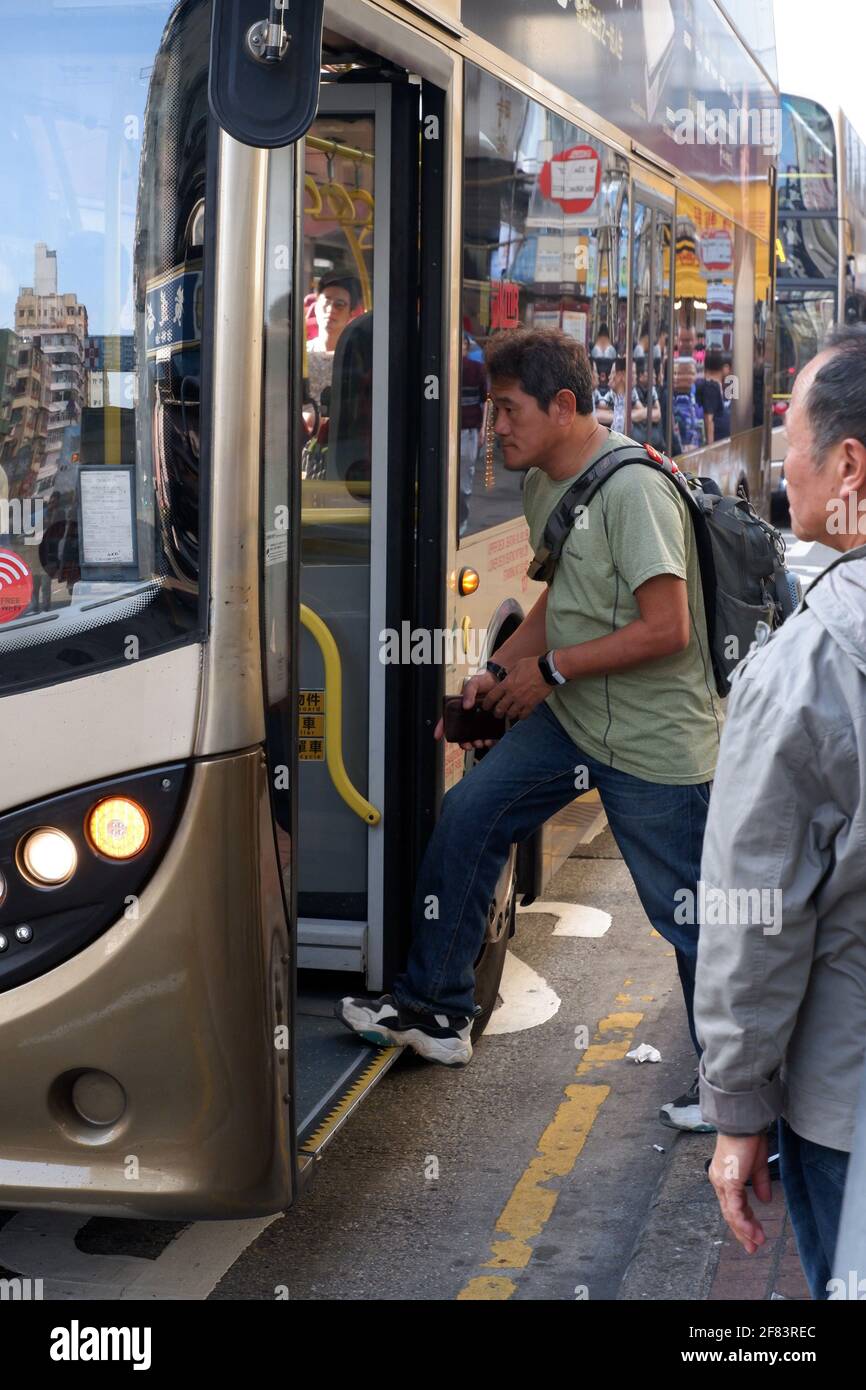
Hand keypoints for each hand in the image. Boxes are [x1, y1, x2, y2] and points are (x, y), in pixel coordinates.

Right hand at [433, 670, 498, 749]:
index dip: (441, 728)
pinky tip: (490, 740)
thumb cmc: (484, 680)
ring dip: (476, 743)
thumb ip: (468, 692)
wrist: (501, 680)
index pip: (447, 719)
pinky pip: (489, 735)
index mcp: (460, 708)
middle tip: (468, 745)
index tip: (437, 736)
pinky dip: (489, 740)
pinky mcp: (491, 723)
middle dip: (463, 742)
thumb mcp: (474, 683)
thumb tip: (466, 706)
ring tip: (481, 743)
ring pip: (474, 736)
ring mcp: (480, 721)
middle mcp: (469, 716)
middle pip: (461, 733)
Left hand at [481, 655, 549, 720]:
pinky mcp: (531, 704)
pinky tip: (521, 715)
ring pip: (511, 714)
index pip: (491, 697)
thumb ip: (509, 674)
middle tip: (497, 713)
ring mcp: (522, 701)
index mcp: (506, 684)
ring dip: (509, 715)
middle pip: (499, 709)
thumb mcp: (516, 666)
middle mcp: (512, 694)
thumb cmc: (533, 665)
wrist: (546, 670)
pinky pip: (524, 715)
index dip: (487, 704)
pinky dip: (521, 716)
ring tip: (509, 714)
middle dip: (497, 713)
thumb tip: (506, 677)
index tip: (486, 706)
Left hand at [707, 1131, 771, 1253]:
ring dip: (745, 1231)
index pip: (733, 1205)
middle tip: (752, 1247)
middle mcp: (720, 1181)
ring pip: (731, 1214)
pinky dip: (744, 1222)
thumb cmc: (749, 1138)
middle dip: (742, 1232)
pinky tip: (752, 1232)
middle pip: (730, 1213)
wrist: (744, 1123)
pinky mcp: (729, 1182)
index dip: (744, 1221)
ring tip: (756, 1243)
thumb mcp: (757, 1165)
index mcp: (725, 1177)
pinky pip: (735, 1208)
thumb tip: (765, 1199)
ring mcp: (722, 1182)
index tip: (754, 1235)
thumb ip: (759, 1183)